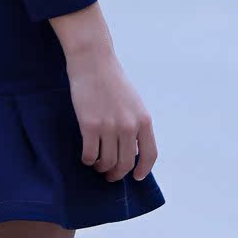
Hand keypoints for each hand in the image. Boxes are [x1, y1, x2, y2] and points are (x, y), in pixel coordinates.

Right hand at [65, 43, 157, 181]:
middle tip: (109, 174)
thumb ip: (136, 124)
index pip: (149, 154)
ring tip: (97, 165)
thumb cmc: (112, 79)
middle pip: (125, 163)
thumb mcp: (133, 101)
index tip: (136, 176)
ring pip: (107, 162)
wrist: (93, 60)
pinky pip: (90, 154)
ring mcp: (109, 126)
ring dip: (101, 168)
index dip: (143, 170)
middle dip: (117, 173)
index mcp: (143, 119)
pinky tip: (87, 156)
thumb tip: (133, 150)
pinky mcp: (90, 125)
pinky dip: (88, 160)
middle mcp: (129, 126)